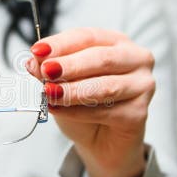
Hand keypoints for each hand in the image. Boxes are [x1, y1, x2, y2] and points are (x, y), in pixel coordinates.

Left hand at [26, 28, 154, 176]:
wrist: (100, 139)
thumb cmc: (84, 103)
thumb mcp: (61, 81)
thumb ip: (49, 69)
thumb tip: (33, 61)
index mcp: (116, 42)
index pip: (88, 37)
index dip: (62, 43)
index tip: (38, 50)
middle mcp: (135, 59)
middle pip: (101, 58)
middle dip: (70, 65)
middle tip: (46, 71)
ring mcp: (142, 85)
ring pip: (105, 86)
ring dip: (73, 90)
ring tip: (49, 93)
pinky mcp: (139, 112)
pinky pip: (105, 111)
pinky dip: (78, 112)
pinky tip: (58, 111)